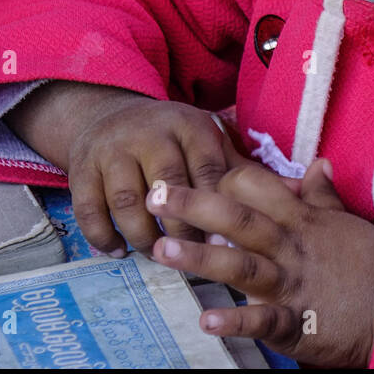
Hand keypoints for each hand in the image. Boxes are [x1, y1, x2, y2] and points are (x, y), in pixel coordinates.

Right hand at [6, 82, 234, 255]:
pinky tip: (119, 251)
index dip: (217, 209)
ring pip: (127, 202)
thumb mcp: (207, 143)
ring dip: (144, 237)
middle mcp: (148, 134)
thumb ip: (242, 171)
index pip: (207, 170)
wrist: (110, 117)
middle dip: (182, 229)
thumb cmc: (173, 141)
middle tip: (192, 256)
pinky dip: (103, 237)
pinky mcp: (81, 169)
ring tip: (158, 255)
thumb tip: (292, 193)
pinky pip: (88, 210)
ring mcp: (111, 150)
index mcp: (187, 126)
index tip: (226, 243)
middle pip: (169, 187)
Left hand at [145, 158, 373, 367]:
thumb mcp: (346, 223)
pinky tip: (207, 320)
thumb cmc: (369, 265)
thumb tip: (317, 163)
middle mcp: (291, 247)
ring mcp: (292, 284)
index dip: (222, 179)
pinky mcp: (297, 322)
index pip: (256, 186)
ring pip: (242, 264)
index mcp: (301, 220)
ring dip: (201, 257)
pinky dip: (236, 320)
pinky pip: (264, 320)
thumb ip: (322, 196)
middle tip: (155, 195)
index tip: (191, 174)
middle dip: (194, 205)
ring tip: (163, 251)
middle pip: (239, 218)